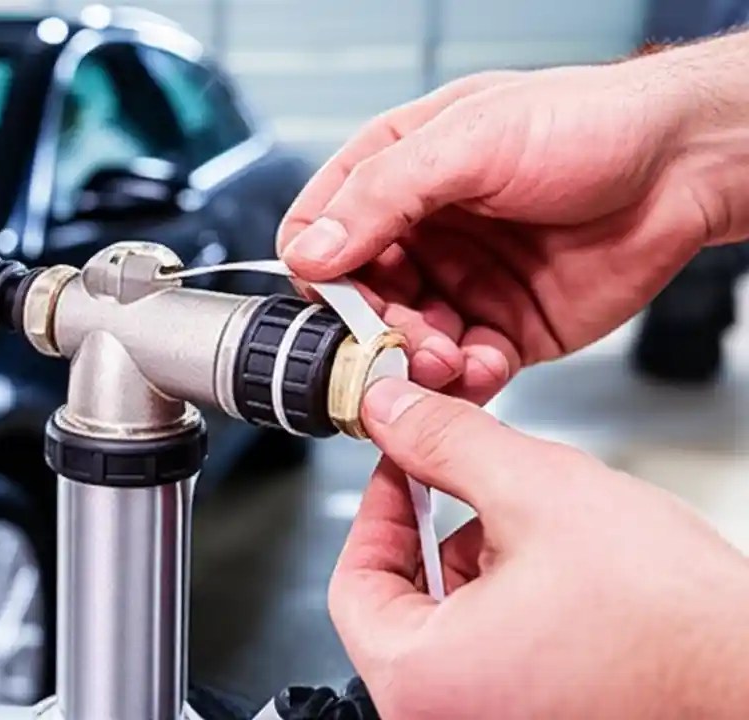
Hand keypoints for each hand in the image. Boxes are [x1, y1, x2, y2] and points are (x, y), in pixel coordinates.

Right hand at [277, 40, 748, 402]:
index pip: (320, 232)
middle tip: (399, 341)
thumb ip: (384, 196)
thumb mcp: (471, 142)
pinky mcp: (503, 328)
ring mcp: (461, 283)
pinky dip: (465, 381)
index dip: (319, 273)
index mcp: (397, 174)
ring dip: (417, 361)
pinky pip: (463, 371)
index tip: (336, 302)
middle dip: (372, 329)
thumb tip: (311, 251)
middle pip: (358, 301)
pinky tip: (482, 365)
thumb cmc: (590, 123)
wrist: (685, 165)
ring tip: (445, 358)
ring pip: (405, 343)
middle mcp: (423, 233)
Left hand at [330, 377, 748, 718]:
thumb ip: (447, 444)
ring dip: (482, 570)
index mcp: (421, 679)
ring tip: (538, 536)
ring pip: (452, 631)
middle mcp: (443, 718)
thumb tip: (392, 414)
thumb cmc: (672, 623)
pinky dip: (514, 611)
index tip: (404, 470)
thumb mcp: (537, 493)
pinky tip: (564, 578)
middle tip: (472, 489)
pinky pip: (495, 661)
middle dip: (438, 536)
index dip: (380, 510)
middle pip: (400, 607)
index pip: (352, 582)